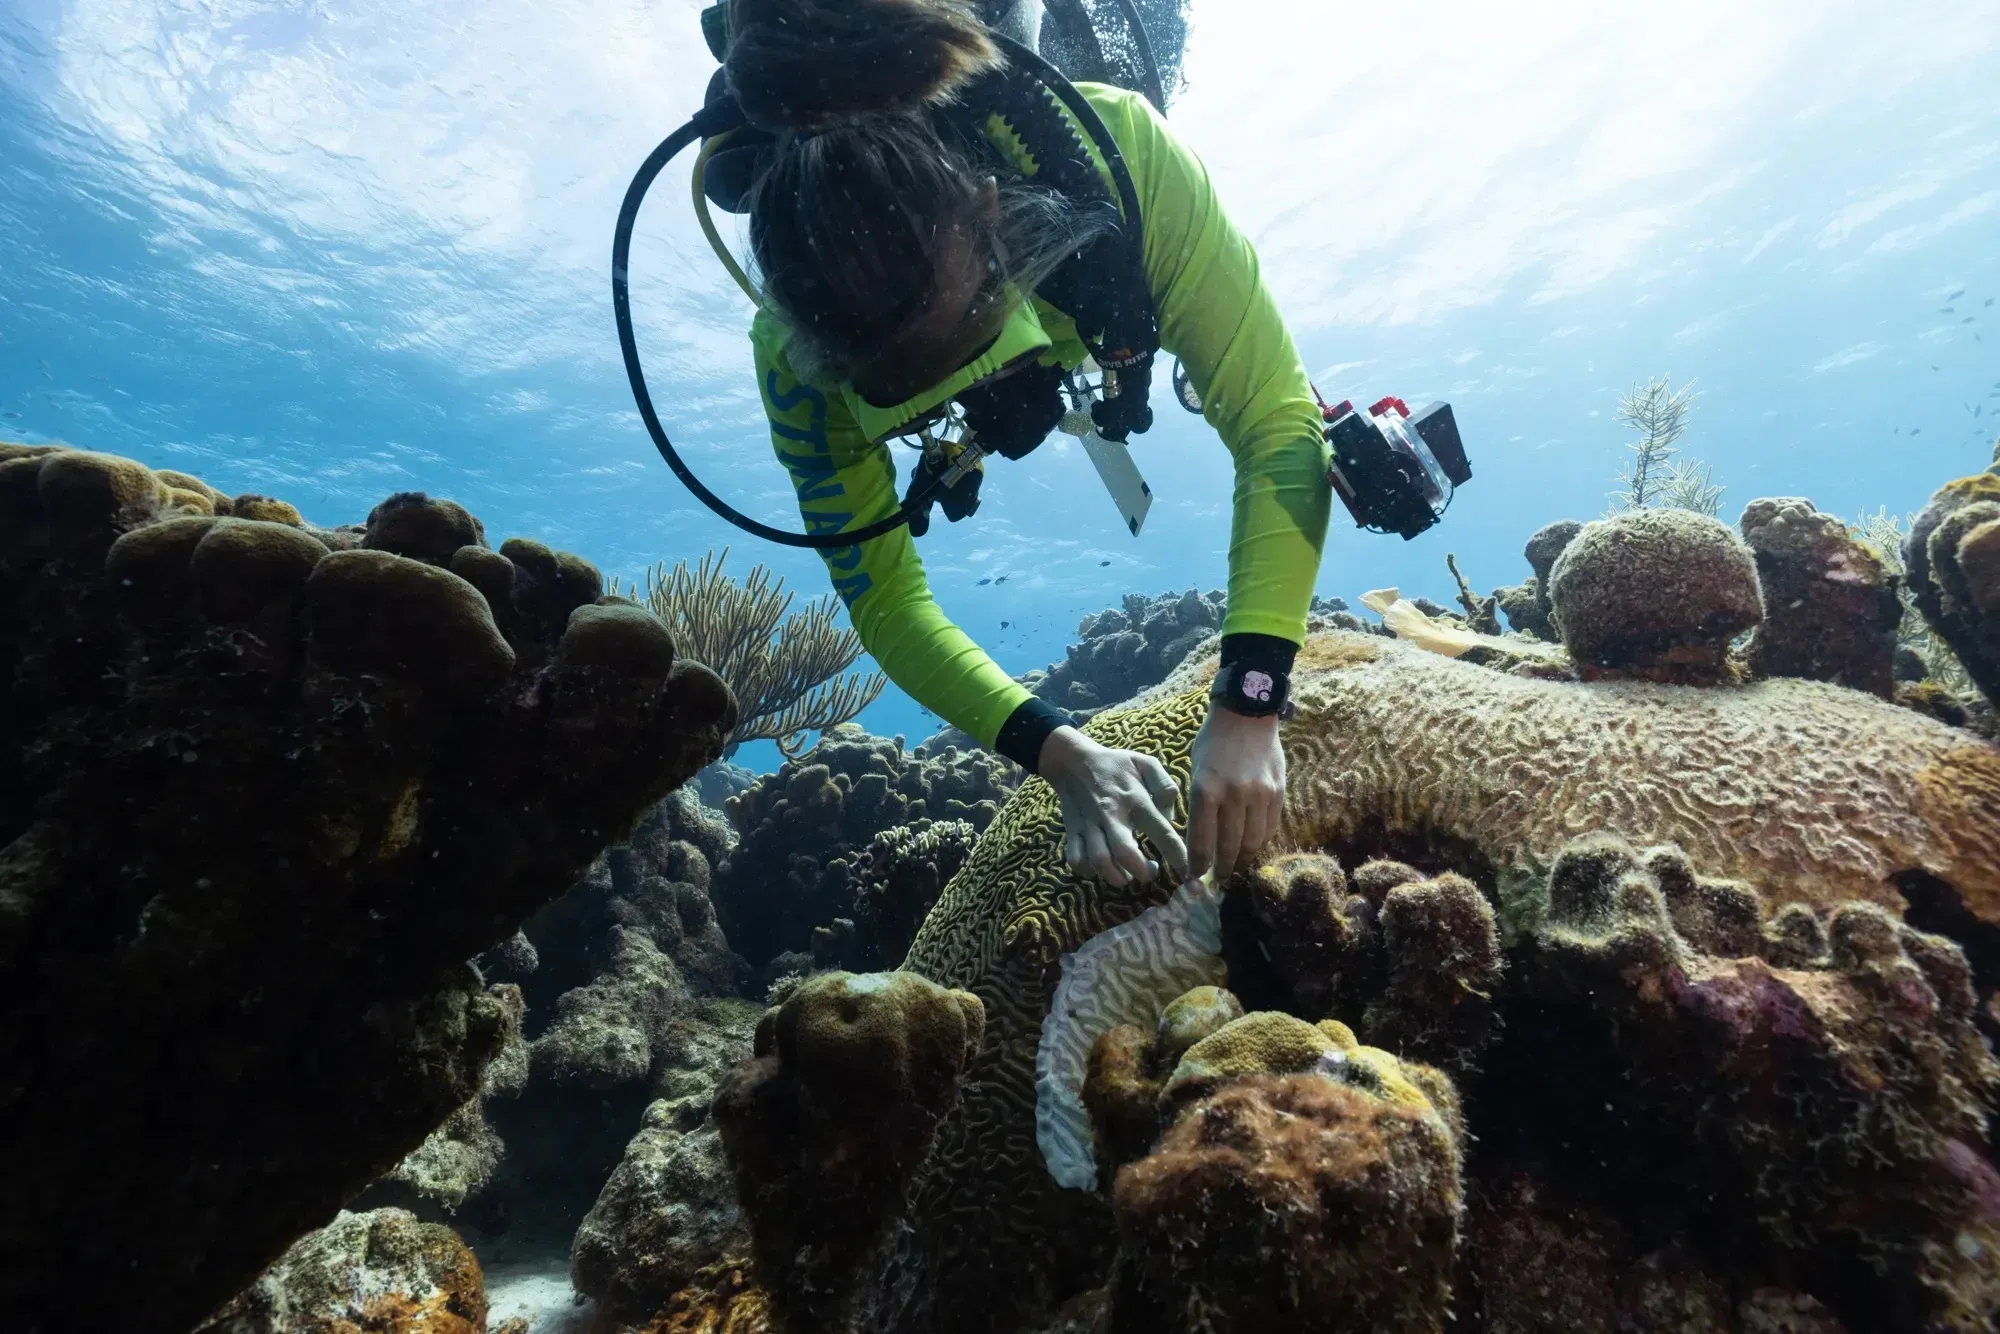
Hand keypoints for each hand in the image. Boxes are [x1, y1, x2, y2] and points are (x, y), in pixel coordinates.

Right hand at [1037, 727, 1188, 886]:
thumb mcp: (1146, 763)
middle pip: (1125, 853)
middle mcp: (1112, 814)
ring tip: (1127, 875)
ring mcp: (1089, 824)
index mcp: (1135, 799)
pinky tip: (1100, 868)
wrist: (1071, 759)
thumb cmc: (1115, 765)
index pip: (1161, 832)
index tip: (1189, 874)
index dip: (1178, 856)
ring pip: (1099, 860)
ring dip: (1116, 876)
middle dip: (1141, 872)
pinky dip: (1088, 871)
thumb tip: (1170, 817)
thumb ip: (1165, 786)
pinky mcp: (1073, 831)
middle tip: (1150, 871)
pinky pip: (1076, 859)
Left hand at [1187, 704, 1284, 880]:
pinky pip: (1270, 828)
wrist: (1247, 714)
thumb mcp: (1195, 771)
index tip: (1194, 876)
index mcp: (1205, 790)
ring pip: (1252, 842)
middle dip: (1221, 869)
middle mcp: (1233, 796)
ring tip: (1234, 868)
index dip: (1197, 866)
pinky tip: (1251, 847)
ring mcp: (1259, 795)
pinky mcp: (1278, 793)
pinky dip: (1260, 843)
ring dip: (1242, 861)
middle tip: (1217, 879)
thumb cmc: (1213, 742)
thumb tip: (1200, 842)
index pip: (1201, 842)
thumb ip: (1199, 806)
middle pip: (1228, 848)